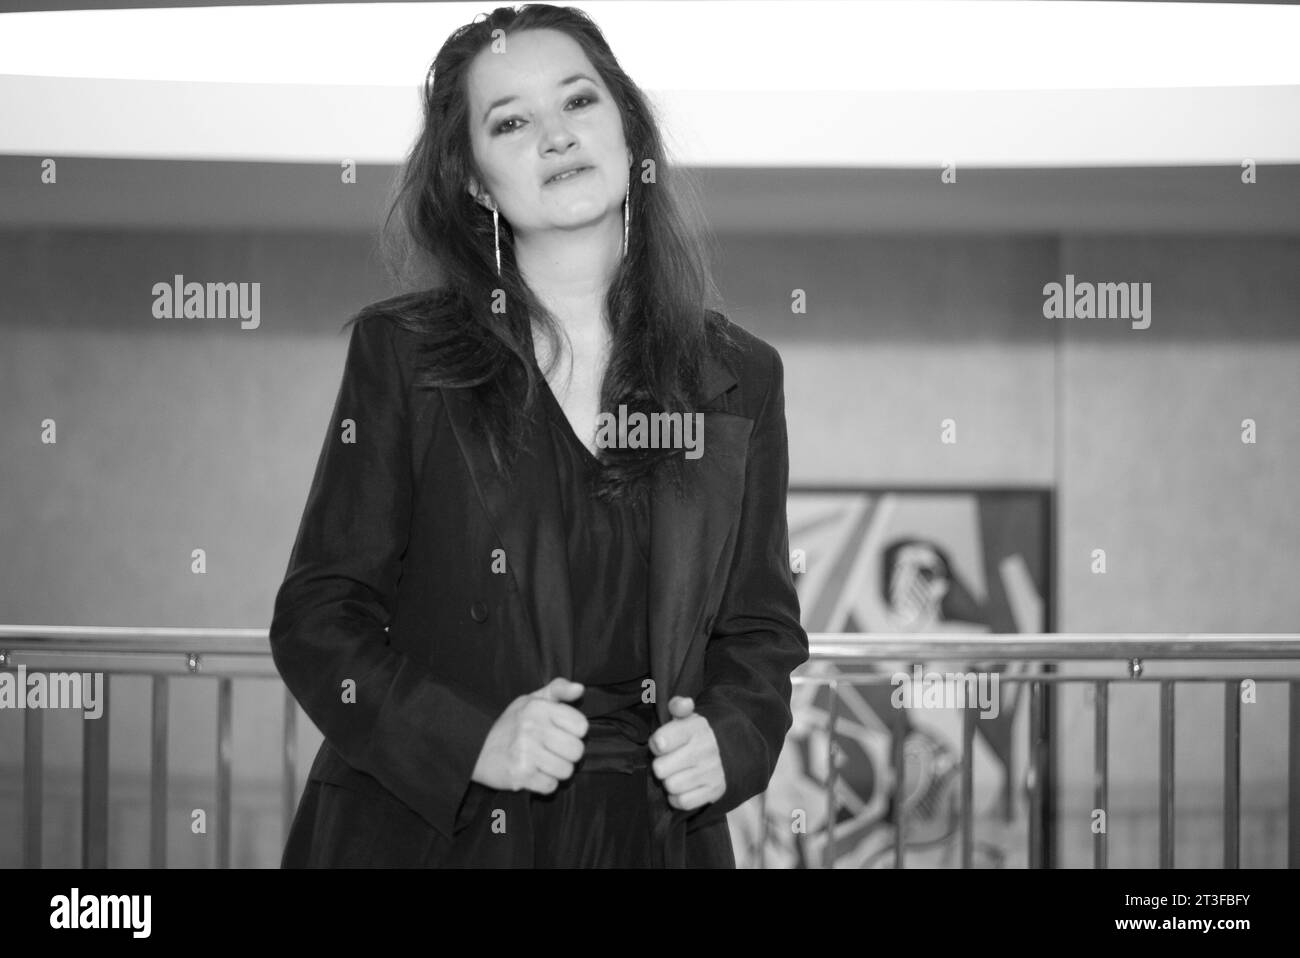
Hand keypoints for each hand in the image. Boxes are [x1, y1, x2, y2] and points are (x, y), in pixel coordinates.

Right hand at [472, 677, 587, 793]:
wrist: (475, 748)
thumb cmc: (510, 724)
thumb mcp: (532, 699)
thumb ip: (558, 689)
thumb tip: (580, 688)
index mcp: (538, 707)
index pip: (581, 726)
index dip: (575, 732)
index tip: (562, 732)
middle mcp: (532, 728)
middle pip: (577, 751)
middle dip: (568, 754)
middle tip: (553, 751)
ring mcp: (525, 752)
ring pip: (566, 771)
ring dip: (557, 770)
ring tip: (543, 763)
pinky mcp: (520, 775)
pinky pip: (551, 786)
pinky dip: (545, 784)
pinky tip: (534, 773)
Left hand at [649, 696, 725, 810]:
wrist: (731, 750)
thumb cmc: (697, 735)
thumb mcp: (688, 717)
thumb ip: (678, 706)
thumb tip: (684, 703)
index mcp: (696, 728)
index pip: (660, 742)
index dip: (656, 744)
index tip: (662, 744)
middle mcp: (705, 750)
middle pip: (660, 768)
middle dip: (661, 765)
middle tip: (670, 760)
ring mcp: (711, 772)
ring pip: (670, 786)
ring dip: (670, 782)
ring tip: (678, 773)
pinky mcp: (714, 791)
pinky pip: (682, 802)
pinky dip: (679, 798)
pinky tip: (684, 787)